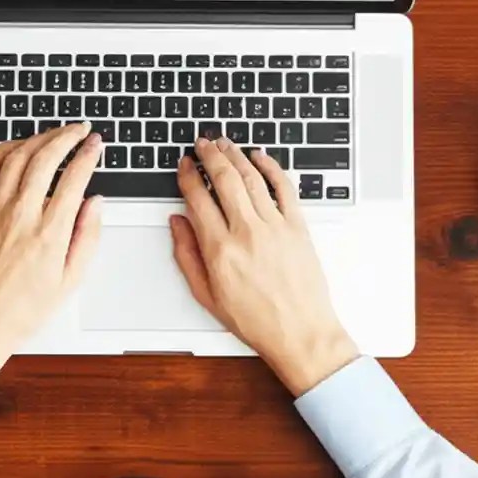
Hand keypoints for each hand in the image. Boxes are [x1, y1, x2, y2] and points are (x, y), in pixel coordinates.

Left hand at [0, 123, 103, 400]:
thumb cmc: (20, 310)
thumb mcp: (69, 281)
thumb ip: (87, 238)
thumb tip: (95, 205)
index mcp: (49, 233)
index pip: (74, 178)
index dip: (89, 154)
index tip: (96, 144)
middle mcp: (20, 216)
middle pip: (45, 158)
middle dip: (67, 136)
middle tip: (79, 130)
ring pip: (16, 157)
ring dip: (38, 138)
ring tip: (53, 135)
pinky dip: (3, 151)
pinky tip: (16, 148)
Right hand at [171, 137, 359, 395]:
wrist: (301, 333)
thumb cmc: (256, 320)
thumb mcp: (207, 295)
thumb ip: (187, 255)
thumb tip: (177, 223)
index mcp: (219, 250)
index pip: (197, 199)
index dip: (187, 176)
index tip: (184, 165)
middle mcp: (247, 232)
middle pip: (224, 178)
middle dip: (209, 155)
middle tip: (202, 144)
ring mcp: (275, 227)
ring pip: (251, 177)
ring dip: (235, 155)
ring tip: (224, 143)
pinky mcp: (298, 227)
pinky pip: (284, 187)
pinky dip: (271, 167)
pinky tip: (260, 156)